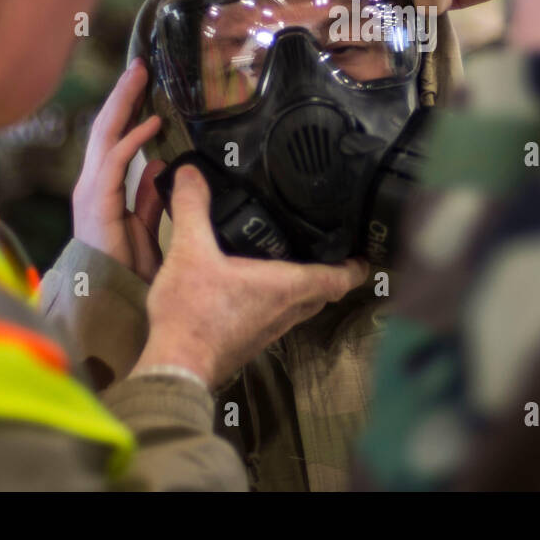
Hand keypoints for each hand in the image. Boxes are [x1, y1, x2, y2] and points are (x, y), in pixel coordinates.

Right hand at [71, 59, 164, 282]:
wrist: (110, 300)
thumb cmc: (126, 269)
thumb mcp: (146, 225)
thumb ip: (150, 195)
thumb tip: (160, 163)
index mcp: (102, 188)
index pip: (113, 137)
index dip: (127, 109)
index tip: (143, 83)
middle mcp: (91, 183)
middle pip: (105, 128)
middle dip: (122, 95)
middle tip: (140, 65)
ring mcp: (90, 191)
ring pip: (105, 135)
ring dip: (124, 104)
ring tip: (140, 77)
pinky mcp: (96, 202)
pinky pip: (114, 162)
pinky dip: (133, 139)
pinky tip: (150, 124)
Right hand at [134, 164, 369, 389]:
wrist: (174, 367)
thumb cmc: (192, 313)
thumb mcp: (190, 251)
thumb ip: (193, 208)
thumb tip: (190, 172)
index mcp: (285, 288)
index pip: (338, 278)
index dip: (356, 266)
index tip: (365, 254)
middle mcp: (285, 312)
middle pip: (323, 293)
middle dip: (332, 275)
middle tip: (332, 252)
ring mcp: (268, 331)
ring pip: (300, 308)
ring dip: (306, 290)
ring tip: (298, 265)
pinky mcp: (249, 342)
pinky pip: (276, 319)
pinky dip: (278, 303)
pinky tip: (258, 290)